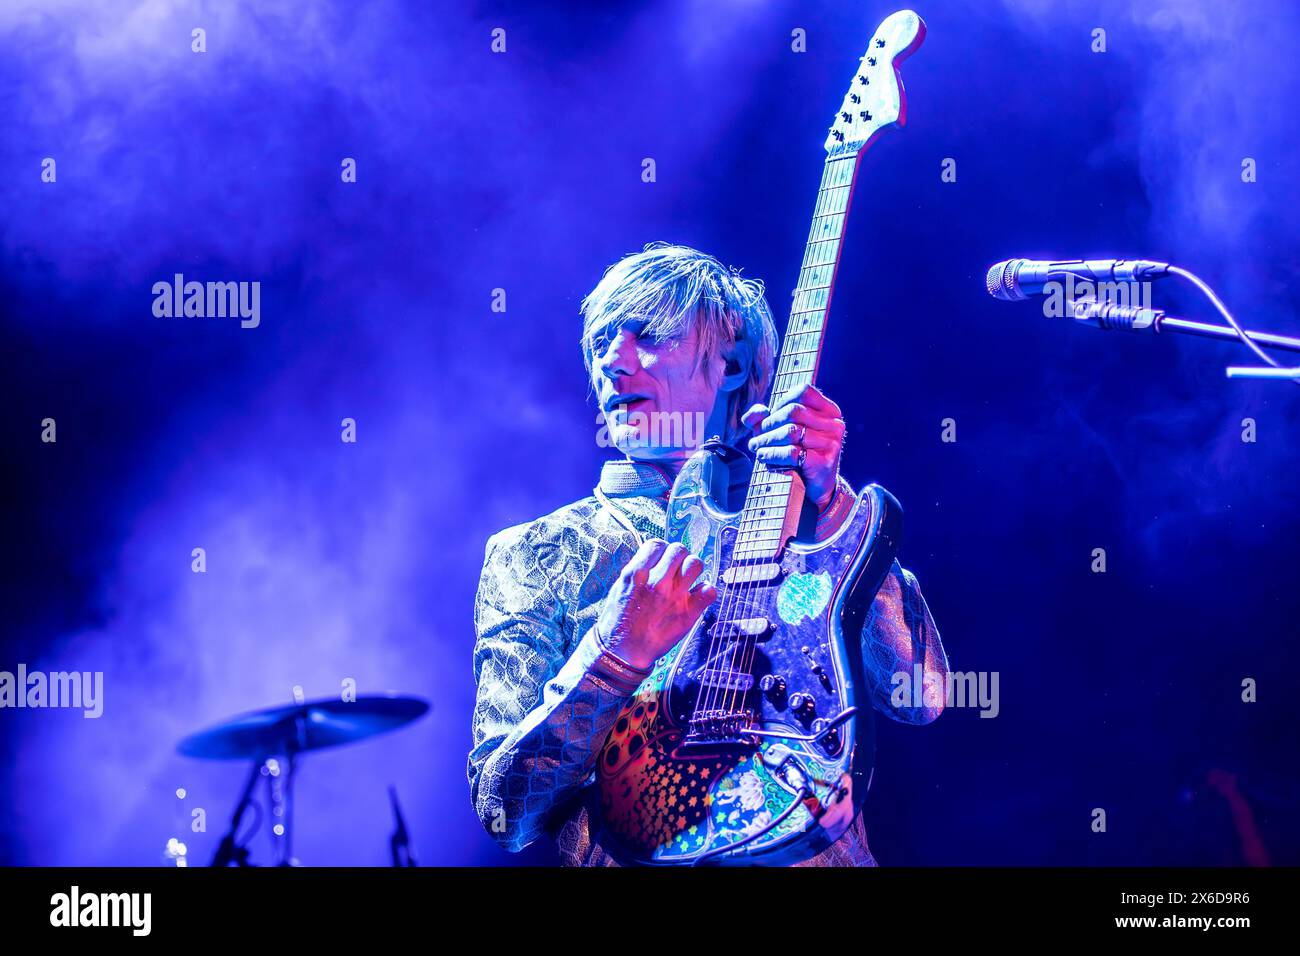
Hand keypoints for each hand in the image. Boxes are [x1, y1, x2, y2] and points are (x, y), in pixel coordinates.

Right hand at [596, 539, 717, 669]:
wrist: (622, 652)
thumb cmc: (619, 620)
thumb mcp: (620, 587)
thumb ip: (639, 570)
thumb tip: (655, 557)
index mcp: (636, 573)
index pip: (657, 544)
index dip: (661, 550)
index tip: (662, 559)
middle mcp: (657, 582)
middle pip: (679, 549)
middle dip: (678, 557)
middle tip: (675, 569)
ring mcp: (674, 597)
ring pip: (696, 563)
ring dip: (692, 569)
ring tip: (686, 580)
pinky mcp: (688, 613)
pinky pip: (709, 590)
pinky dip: (705, 590)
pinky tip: (697, 595)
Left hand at [743, 384, 845, 509]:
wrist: (815, 486)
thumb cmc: (798, 453)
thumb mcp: (780, 431)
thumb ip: (764, 417)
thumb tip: (757, 412)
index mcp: (829, 410)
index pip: (803, 392)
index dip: (780, 402)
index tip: (769, 418)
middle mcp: (834, 424)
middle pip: (794, 412)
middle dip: (769, 424)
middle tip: (756, 436)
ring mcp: (831, 443)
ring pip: (791, 432)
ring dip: (767, 440)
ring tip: (756, 447)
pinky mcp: (824, 462)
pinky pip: (792, 452)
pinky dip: (773, 454)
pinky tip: (764, 457)